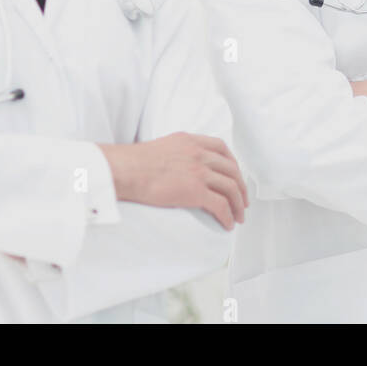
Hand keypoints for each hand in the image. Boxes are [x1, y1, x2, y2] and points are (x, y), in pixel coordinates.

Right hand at [98, 133, 248, 229]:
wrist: (124, 170)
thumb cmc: (133, 163)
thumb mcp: (162, 147)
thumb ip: (177, 153)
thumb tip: (178, 167)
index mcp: (190, 141)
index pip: (222, 148)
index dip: (233, 164)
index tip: (235, 175)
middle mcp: (199, 154)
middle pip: (231, 169)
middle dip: (241, 186)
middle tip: (243, 201)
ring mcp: (199, 172)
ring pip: (230, 188)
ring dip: (238, 204)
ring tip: (239, 216)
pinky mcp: (195, 191)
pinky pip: (220, 205)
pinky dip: (228, 216)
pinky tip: (228, 224)